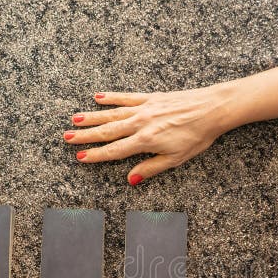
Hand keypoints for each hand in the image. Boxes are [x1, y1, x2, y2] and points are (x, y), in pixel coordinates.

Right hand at [64, 86, 233, 185]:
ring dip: (92, 117)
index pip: (115, 150)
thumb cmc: (197, 136)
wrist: (212, 109)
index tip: (80, 157)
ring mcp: (145, 108)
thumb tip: (130, 180)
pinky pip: (127, 97)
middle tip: (66, 138)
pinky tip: (99, 97)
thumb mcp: (176, 159)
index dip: (96, 155)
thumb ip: (150, 168)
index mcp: (145, 141)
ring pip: (113, 114)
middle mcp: (141, 123)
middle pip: (108, 131)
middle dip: (86, 136)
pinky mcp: (152, 97)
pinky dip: (112, 98)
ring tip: (75, 119)